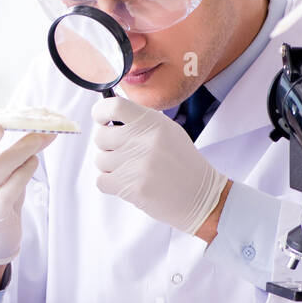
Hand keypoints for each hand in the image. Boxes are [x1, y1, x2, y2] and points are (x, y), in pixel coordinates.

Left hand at [92, 95, 227, 235]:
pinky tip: (130, 183)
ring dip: (111, 167)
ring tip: (133, 171)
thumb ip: (139, 122)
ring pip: (100, 160)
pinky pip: (101, 181)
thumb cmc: (181, 163)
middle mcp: (144, 140)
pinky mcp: (132, 187)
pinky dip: (111, 184)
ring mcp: (137, 164)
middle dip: (107, 146)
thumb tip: (107, 117)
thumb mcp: (167, 131)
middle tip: (124, 154)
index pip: (113, 106)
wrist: (201, 196)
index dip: (100, 113)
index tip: (102, 120)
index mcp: (153, 122)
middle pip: (101, 136)